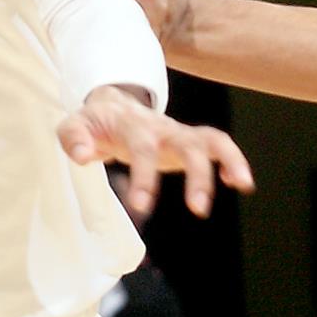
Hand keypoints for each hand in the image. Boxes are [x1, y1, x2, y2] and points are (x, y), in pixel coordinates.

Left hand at [57, 85, 252, 216]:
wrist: (112, 106)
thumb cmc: (94, 122)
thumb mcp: (75, 125)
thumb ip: (73, 139)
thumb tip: (84, 156)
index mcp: (134, 125)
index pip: (142, 148)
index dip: (143, 176)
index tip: (141, 206)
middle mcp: (162, 127)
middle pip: (188, 144)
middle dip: (197, 176)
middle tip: (198, 210)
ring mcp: (179, 133)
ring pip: (212, 140)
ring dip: (230, 160)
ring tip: (243, 184)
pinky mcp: (189, 141)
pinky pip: (219, 145)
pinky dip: (233, 161)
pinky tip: (240, 183)